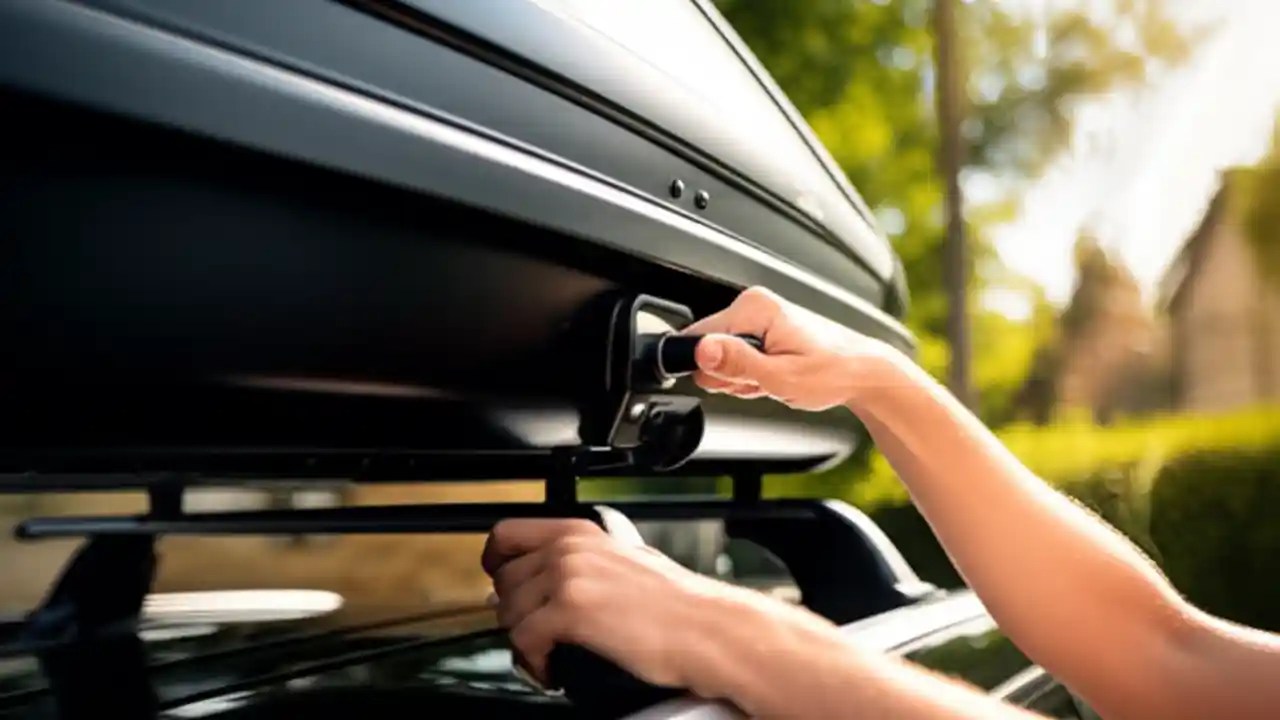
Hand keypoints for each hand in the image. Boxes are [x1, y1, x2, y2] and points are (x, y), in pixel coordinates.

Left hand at [482, 518, 721, 689]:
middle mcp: (569, 548)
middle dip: (512, 610)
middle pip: (503, 578)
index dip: (495, 561)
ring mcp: (568, 577)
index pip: (507, 533)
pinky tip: (553, 668)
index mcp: (580, 531)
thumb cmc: (676, 604)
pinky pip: (524, 640)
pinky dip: (534, 661)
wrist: (705, 628)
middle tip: (533, 630)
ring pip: (508, 611)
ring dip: (523, 639)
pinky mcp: (570, 611)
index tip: (499, 579)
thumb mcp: (623, 561)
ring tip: (546, 653)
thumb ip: (579, 564)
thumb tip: (539, 581)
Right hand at [684, 286, 902, 410]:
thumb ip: (736, 363)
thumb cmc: (832, 372)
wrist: (860, 371)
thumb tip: (701, 350)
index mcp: (754, 308)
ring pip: (722, 356)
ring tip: (773, 378)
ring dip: (744, 376)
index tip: (742, 379)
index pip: (697, 338)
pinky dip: (753, 372)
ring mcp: (758, 315)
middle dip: (731, 375)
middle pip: (709, 349)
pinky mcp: (762, 326)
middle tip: (764, 381)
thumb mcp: (780, 377)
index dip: (714, 370)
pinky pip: (738, 355)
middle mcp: (753, 304)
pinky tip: (774, 374)